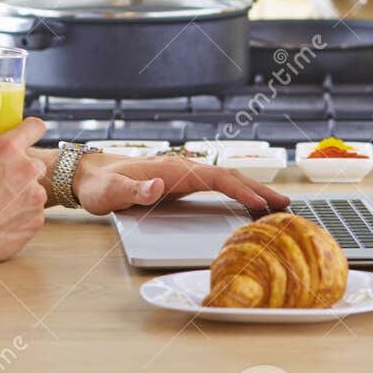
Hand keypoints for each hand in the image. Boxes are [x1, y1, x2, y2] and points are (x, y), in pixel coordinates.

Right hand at [0, 119, 48, 265]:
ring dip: (21, 196)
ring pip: (34, 191)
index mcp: (6, 149)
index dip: (30, 130)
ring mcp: (34, 198)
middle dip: (22, 170)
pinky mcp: (35, 223)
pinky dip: (21, 218)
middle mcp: (26, 170)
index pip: (36, 126)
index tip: (24, 137)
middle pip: (35, 163)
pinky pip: (33, 215)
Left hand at [72, 152, 291, 216]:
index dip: (240, 191)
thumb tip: (156, 186)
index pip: (215, 177)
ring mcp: (182, 174)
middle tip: (285, 205)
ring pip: (224, 179)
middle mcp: (181, 167)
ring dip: (251, 190)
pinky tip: (246, 203)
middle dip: (258, 189)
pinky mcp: (179, 182)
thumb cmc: (99, 186)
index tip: (261, 204)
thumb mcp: (110, 193)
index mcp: (171, 168)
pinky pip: (215, 186)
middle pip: (228, 176)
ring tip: (276, 204)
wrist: (86, 175)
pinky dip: (236, 192)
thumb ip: (132, 191)